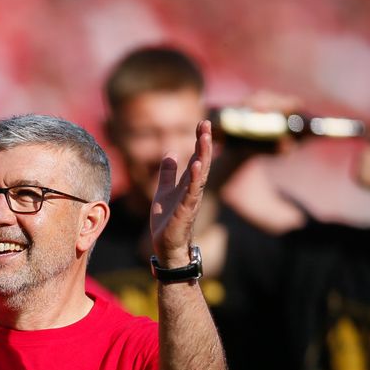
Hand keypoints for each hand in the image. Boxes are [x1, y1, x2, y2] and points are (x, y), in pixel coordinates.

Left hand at [150, 120, 212, 265]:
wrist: (165, 246)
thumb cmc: (167, 221)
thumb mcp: (163, 191)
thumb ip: (167, 173)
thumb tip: (170, 153)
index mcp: (187, 184)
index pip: (196, 157)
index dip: (199, 141)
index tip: (203, 123)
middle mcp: (192, 189)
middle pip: (201, 161)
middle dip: (204, 143)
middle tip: (206, 123)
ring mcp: (191, 199)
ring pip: (200, 174)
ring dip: (202, 156)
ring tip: (205, 138)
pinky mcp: (186, 210)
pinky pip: (191, 191)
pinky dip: (194, 178)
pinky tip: (195, 164)